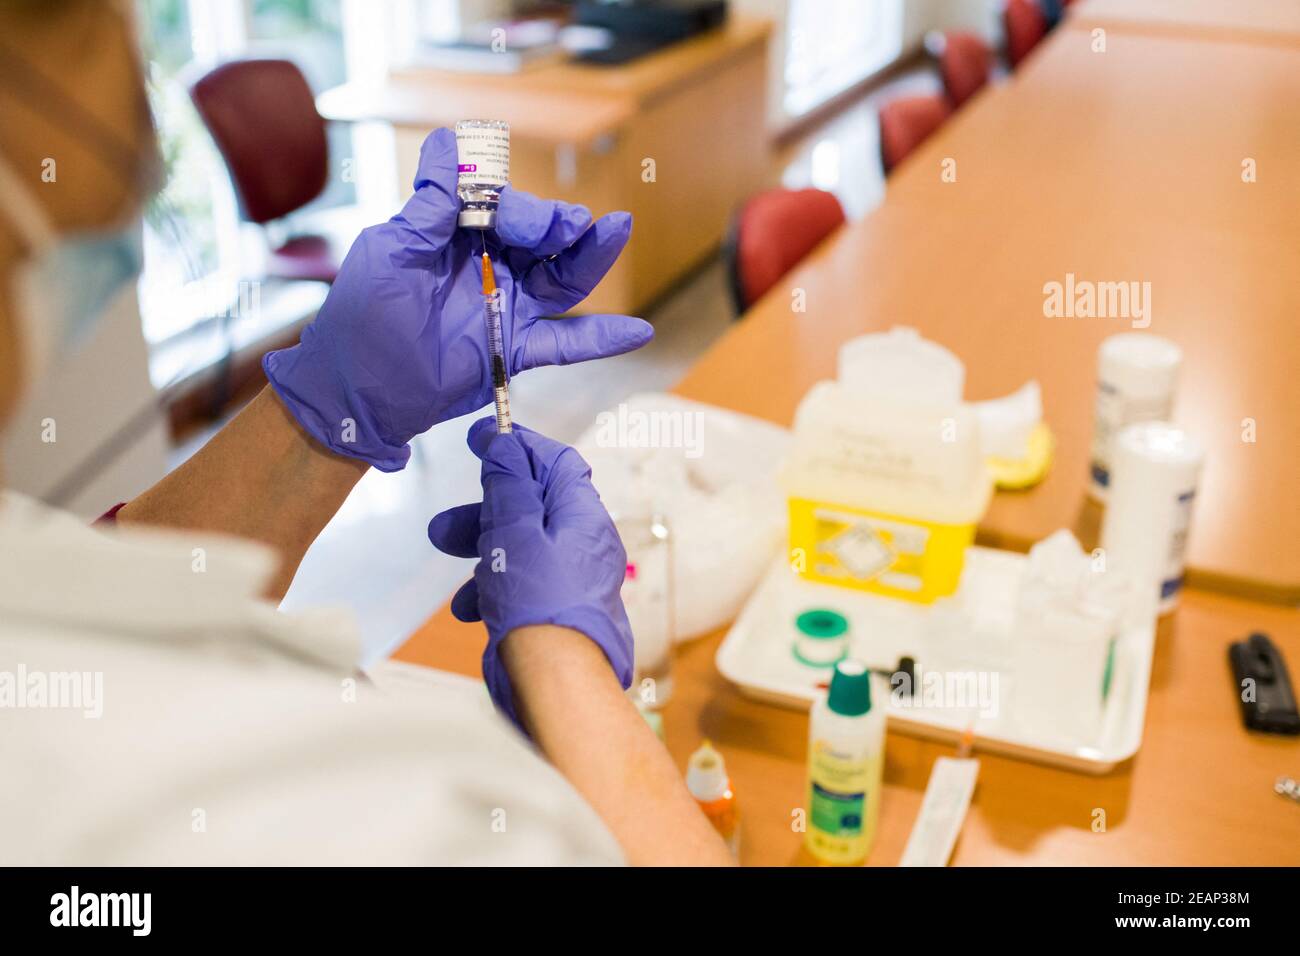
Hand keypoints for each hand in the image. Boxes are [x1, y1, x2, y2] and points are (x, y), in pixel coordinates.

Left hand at [263, 128, 652, 471]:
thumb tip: (447, 142)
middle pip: (543, 239)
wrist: (354, 392)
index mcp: (459, 236)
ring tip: (619, 229)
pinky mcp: (516, 350)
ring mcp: (508, 308)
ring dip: (592, 256)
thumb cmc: (361, 319)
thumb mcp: (391, 252)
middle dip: (559, 224)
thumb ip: (429, 206)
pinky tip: (638, 330)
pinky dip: (602, 338)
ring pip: (562, 279)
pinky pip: (566, 342)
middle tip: (571, 223)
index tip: (509, 215)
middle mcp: (491, 266)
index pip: (501, 207)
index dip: (513, 207)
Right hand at [427, 419, 633, 724]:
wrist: (554, 682)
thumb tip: (506, 446)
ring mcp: (571, 580)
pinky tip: (469, 607)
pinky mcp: (555, 611)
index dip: (518, 446)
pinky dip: (491, 587)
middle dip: (484, 511)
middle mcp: (584, 545)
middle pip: (531, 508)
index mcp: (584, 516)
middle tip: (447, 520)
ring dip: (480, 550)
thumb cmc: (540, 604)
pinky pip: (519, 585)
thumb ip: (508, 485)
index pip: (556, 463)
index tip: (483, 437)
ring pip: (519, 547)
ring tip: (450, 563)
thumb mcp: (515, 530)